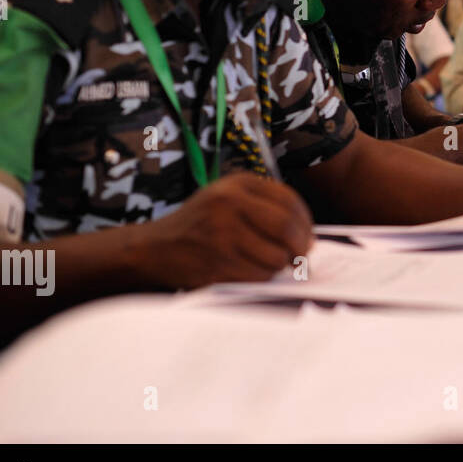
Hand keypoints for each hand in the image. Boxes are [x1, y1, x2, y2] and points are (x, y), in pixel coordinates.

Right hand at [133, 173, 313, 289]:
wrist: (154, 247)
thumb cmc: (200, 224)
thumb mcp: (229, 198)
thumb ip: (265, 207)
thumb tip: (309, 235)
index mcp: (238, 184)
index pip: (289, 201)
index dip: (305, 223)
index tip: (308, 236)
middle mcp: (230, 203)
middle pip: (287, 228)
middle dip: (301, 247)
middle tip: (301, 256)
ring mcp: (222, 232)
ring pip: (276, 256)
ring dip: (280, 266)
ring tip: (269, 263)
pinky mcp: (217, 261)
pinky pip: (259, 275)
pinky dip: (262, 277)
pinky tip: (250, 271)